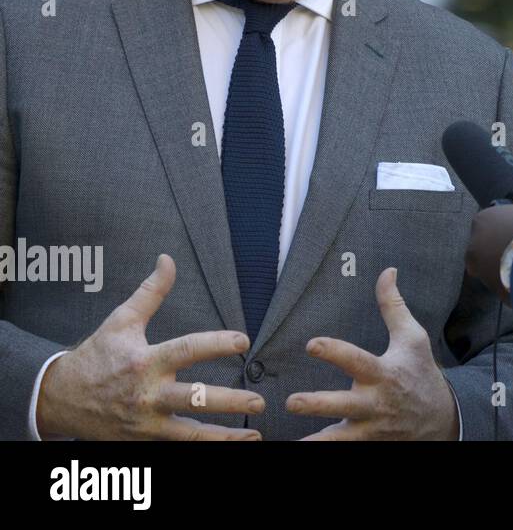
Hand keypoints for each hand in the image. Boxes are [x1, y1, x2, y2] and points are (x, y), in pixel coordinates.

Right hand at [35, 254, 263, 439]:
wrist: (57, 399)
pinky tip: (230, 446)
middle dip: (228, 401)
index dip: (216, 344)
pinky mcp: (142, 441)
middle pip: (193, 398)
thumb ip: (151, 292)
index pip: (187, 350)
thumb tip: (168, 259)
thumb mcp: (121, 321)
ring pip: (189, 434)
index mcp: (145, 361)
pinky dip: (204, 448)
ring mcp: (145, 423)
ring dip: (224, 437)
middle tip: (258, 400)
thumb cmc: (96, 356)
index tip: (243, 341)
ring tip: (255, 435)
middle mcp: (147, 394)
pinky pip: (177, 447)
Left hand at [287, 267, 458, 439]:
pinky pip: (342, 450)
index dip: (334, 351)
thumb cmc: (421, 371)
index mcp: (384, 372)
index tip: (312, 344)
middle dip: (318, 404)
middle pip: (343, 404)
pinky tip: (297, 450)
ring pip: (339, 438)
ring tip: (291, 443)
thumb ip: (393, 306)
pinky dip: (321, 451)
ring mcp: (370, 427)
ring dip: (315, 441)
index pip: (356, 360)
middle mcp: (375, 401)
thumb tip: (387, 271)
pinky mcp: (366, 443)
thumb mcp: (413, 337)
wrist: (441, 418)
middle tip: (292, 401)